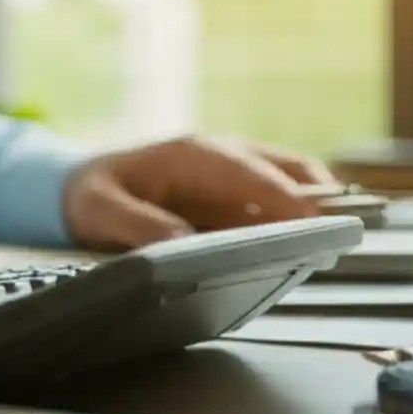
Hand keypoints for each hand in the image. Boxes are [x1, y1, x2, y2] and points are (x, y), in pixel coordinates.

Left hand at [63, 136, 335, 250]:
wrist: (77, 189)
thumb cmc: (90, 195)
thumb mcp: (99, 210)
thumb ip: (136, 224)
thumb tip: (181, 244)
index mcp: (191, 154)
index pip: (247, 172)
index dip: (280, 196)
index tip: (310, 221)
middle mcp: (223, 158)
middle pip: (288, 171)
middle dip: (317, 202)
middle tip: (335, 241)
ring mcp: (235, 177)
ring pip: (294, 186)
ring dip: (315, 214)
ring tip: (325, 254)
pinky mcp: (237, 199)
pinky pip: (279, 208)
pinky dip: (297, 228)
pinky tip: (300, 258)